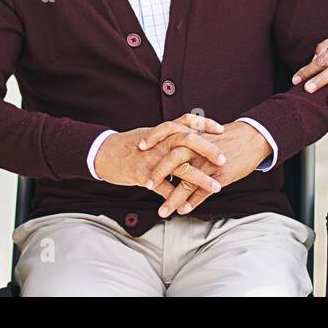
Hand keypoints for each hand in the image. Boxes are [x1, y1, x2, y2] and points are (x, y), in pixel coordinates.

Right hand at [94, 113, 226, 200]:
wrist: (103, 153)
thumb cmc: (129, 145)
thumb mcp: (150, 135)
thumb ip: (169, 135)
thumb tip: (188, 133)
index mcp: (163, 131)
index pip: (187, 121)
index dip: (204, 124)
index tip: (220, 130)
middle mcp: (160, 142)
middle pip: (188, 140)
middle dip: (208, 149)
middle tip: (224, 159)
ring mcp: (152, 158)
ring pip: (180, 167)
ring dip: (200, 178)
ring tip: (216, 187)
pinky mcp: (143, 174)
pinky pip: (163, 188)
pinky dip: (175, 198)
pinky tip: (186, 207)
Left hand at [139, 120, 271, 217]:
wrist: (253, 138)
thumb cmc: (228, 137)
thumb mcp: (207, 133)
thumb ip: (189, 139)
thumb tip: (171, 146)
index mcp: (194, 135)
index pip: (169, 133)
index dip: (153, 138)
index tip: (140, 148)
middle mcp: (199, 148)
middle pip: (173, 159)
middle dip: (158, 172)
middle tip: (145, 184)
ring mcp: (210, 162)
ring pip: (187, 181)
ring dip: (173, 198)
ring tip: (163, 211)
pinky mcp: (221, 175)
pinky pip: (203, 192)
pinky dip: (193, 202)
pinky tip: (184, 210)